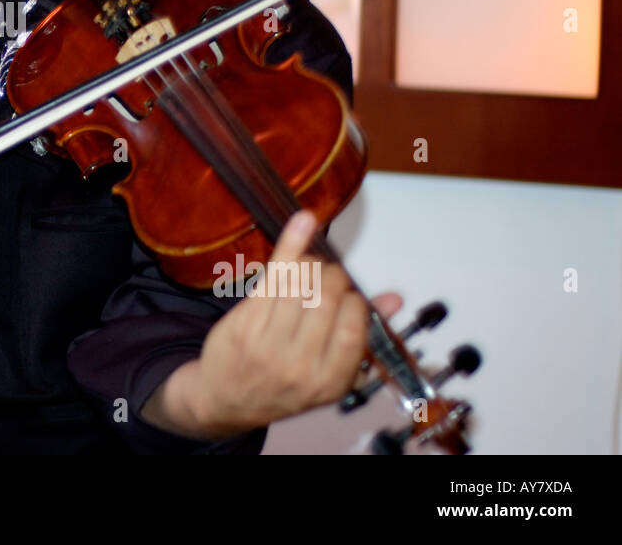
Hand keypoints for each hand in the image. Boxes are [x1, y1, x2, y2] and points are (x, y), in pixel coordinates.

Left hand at [148, 210, 401, 438]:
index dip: (355, 300)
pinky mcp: (245, 321)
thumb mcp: (329, 375)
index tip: (349, 294)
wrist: (226, 399)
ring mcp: (268, 343)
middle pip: (326, 299)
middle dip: (334, 276)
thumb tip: (395, 298)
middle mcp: (300, 365)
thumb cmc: (284, 384)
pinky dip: (291, 244)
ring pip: (300, 283)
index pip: (354, 327)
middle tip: (328, 276)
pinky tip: (303, 222)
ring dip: (312, 263)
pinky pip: (273, 275)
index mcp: (329, 381)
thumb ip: (364, 337)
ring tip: (312, 265)